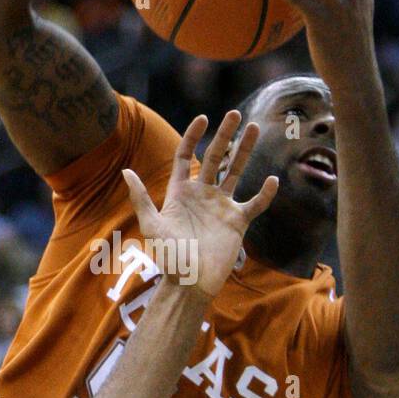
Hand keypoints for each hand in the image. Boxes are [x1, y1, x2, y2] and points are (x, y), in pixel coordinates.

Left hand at [122, 111, 277, 298]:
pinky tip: (272, 180)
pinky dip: (264, 193)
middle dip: (225, 135)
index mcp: (180, 192)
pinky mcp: (237, 222)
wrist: (190, 284)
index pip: (186, 156)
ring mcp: (221, 206)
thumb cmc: (168, 258)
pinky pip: (254, 204)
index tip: (203, 118)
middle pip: (215, 157)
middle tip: (236, 113)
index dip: (193, 136)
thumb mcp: (152, 226)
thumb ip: (142, 199)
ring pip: (236, 172)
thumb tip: (126, 171)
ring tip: (255, 129)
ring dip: (245, 151)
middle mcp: (202, 194)